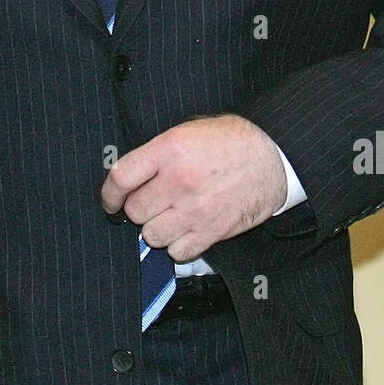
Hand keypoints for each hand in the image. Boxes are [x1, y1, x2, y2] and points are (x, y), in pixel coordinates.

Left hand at [100, 114, 287, 261]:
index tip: (111, 201)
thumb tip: (131, 177)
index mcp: (170, 150)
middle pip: (135, 211)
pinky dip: (179, 246)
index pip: (121, 178)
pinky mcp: (211, 231)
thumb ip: (158, 153)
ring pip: (152, 235)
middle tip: (154, 203)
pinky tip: (188, 229)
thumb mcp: (189, 131)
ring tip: (172, 216)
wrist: (274, 157)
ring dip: (158, 229)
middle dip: (140, 209)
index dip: (109, 194)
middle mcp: (179, 181)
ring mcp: (195, 210)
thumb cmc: (232, 141)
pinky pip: (177, 253)